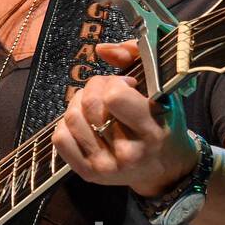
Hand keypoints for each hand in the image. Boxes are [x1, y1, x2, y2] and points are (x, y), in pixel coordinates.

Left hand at [50, 39, 199, 199]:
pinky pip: (60, 138)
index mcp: (151, 131)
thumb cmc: (162, 122)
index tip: (127, 86)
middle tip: (108, 92)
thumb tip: (100, 50)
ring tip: (97, 107)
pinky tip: (85, 124)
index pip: (114, 97)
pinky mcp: (88, 174)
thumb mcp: (161, 89)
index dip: (115, 83)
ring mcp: (106, 166)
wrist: (163, 167)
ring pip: (71, 118)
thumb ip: (134, 58)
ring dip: (79, 103)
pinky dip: (67, 124)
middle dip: (95, 88)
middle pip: (89, 105)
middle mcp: (128, 153)